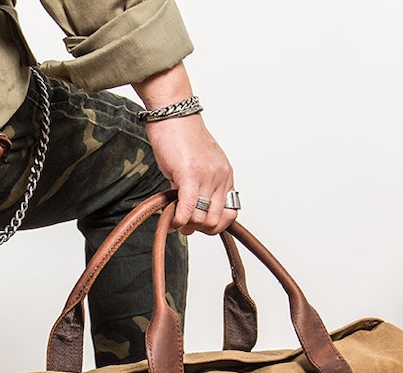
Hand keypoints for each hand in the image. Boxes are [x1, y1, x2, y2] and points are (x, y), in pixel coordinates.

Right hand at [134, 63, 236, 234]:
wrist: (173, 114)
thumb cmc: (180, 138)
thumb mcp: (196, 167)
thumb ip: (197, 190)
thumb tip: (188, 217)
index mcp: (225, 176)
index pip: (230, 214)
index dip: (214, 225)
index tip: (199, 224)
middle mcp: (220, 177)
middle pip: (215, 221)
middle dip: (199, 228)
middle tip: (184, 224)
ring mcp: (207, 176)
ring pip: (202, 218)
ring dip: (187, 224)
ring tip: (175, 218)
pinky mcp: (189, 175)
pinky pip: (188, 209)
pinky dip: (179, 220)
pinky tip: (172, 219)